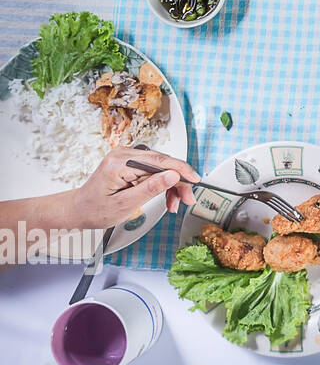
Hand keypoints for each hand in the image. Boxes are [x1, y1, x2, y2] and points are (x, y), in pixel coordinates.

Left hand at [61, 147, 199, 228]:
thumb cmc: (95, 209)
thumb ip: (150, 188)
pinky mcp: (129, 162)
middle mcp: (123, 154)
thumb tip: (172, 175)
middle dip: (178, 182)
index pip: (159, 161)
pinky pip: (153, 169)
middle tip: (187, 199)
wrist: (79, 210)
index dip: (181, 170)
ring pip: (161, 167)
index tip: (195, 179)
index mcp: (119, 163)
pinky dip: (161, 183)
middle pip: (163, 163)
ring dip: (171, 185)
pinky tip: (165, 196)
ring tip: (174, 203)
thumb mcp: (125, 204)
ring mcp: (126, 157)